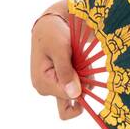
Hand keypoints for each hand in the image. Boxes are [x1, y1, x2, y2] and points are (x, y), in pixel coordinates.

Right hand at [30, 0, 83, 120]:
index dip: (81, 86)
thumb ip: (66, 72)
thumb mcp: (60, 49)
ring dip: (86, 79)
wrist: (51, 25)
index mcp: (43, 83)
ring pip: (78, 95)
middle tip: (85, 68)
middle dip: (84, 87)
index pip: (68, 98)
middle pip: (71, 103)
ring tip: (81, 59)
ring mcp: (55, 86)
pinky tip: (83, 61)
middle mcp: (47, 88)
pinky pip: (80, 87)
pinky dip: (86, 76)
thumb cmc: (53, 34)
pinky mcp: (63, 82)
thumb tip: (75, 95)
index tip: (83, 69)